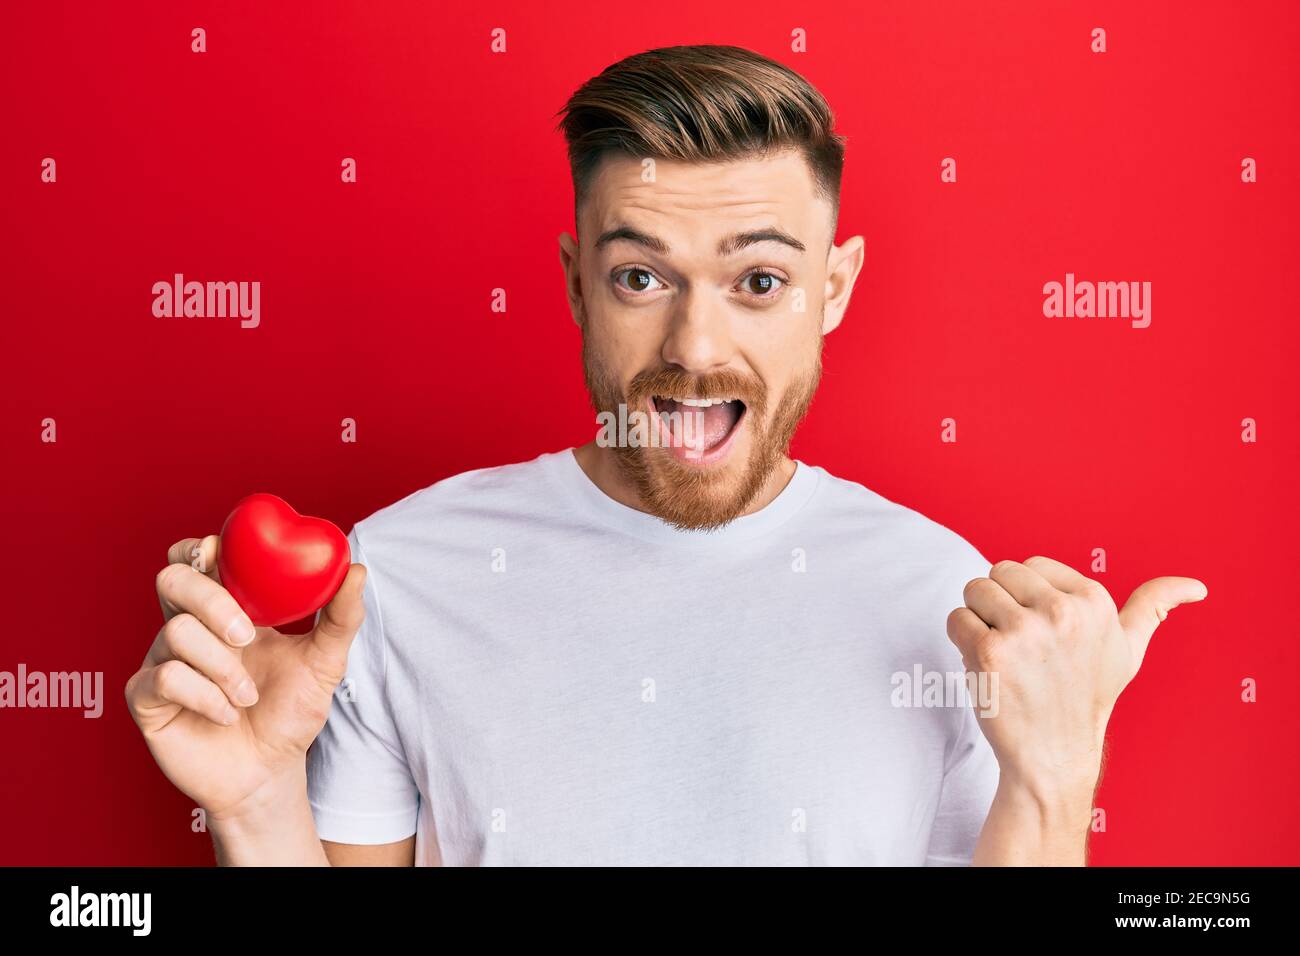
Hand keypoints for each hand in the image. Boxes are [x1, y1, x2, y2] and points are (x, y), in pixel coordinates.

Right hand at [126, 534, 365, 821]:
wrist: (269, 772)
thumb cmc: (291, 712)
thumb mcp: (326, 662)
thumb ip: (341, 616)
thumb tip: (357, 569)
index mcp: (226, 608)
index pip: (196, 557)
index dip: (200, 548)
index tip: (222, 555)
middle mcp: (189, 626)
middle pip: (173, 579)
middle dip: (212, 600)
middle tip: (247, 636)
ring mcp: (163, 660)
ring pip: (175, 632)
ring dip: (222, 666)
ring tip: (247, 696)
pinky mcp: (146, 698)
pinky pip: (164, 677)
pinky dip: (204, 696)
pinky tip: (226, 715)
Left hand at [947, 556, 1206, 798]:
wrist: (1053, 755)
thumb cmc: (1086, 697)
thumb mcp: (1128, 650)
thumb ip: (1153, 608)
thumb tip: (1196, 585)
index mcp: (1094, 600)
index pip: (1029, 564)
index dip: (1026, 598)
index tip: (1045, 636)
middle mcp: (1063, 611)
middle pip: (997, 572)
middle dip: (1000, 605)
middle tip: (1023, 649)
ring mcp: (1026, 630)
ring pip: (974, 591)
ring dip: (979, 622)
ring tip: (1007, 657)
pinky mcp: (990, 650)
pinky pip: (956, 618)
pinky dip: (961, 642)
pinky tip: (989, 669)